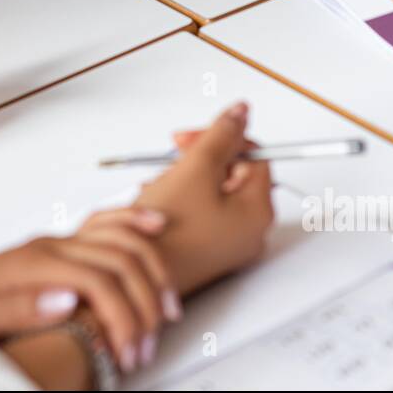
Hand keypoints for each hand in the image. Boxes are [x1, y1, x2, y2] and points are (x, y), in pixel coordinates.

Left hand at [0, 207, 172, 372]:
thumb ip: (21, 306)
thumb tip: (67, 298)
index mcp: (34, 263)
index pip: (98, 281)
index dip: (124, 316)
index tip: (131, 351)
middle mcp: (50, 245)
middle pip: (119, 259)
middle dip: (147, 301)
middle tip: (153, 342)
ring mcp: (56, 242)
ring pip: (120, 237)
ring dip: (153, 268)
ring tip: (170, 306)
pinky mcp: (58, 246)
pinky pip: (105, 225)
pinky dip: (134, 223)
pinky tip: (155, 227)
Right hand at [135, 103, 274, 294]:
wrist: (134, 279)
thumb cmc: (166, 237)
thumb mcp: (194, 171)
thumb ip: (220, 135)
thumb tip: (240, 113)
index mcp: (258, 211)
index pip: (254, 154)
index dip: (221, 139)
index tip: (189, 140)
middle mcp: (249, 230)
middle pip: (232, 173)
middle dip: (198, 162)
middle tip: (174, 166)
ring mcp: (228, 242)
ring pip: (211, 191)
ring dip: (185, 180)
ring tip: (162, 189)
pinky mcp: (206, 249)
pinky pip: (200, 212)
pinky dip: (180, 201)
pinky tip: (160, 206)